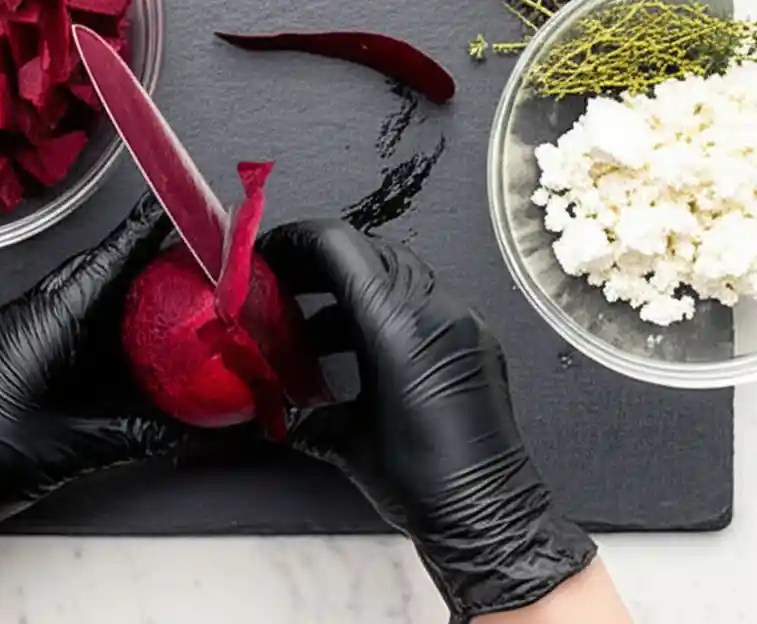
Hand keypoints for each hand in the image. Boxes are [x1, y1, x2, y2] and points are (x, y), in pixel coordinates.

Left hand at [0, 195, 177, 615]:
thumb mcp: (66, 452)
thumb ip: (131, 435)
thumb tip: (177, 429)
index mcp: (36, 329)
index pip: (99, 268)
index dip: (136, 237)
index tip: (165, 211)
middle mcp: (12, 321)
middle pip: (82, 277)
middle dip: (127, 265)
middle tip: (170, 263)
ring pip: (60, 302)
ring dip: (101, 301)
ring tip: (144, 309)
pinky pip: (37, 325)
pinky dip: (74, 328)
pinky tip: (95, 353)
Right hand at [259, 220, 596, 622]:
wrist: (488, 515)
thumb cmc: (426, 484)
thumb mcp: (345, 442)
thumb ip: (304, 411)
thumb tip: (280, 405)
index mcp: (399, 328)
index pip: (340, 246)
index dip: (295, 240)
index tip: (267, 255)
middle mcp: (437, 314)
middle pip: (367, 251)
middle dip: (316, 262)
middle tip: (280, 283)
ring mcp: (461, 324)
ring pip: (396, 273)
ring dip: (348, 287)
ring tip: (308, 324)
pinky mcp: (474, 342)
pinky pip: (423, 302)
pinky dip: (382, 309)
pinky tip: (354, 347)